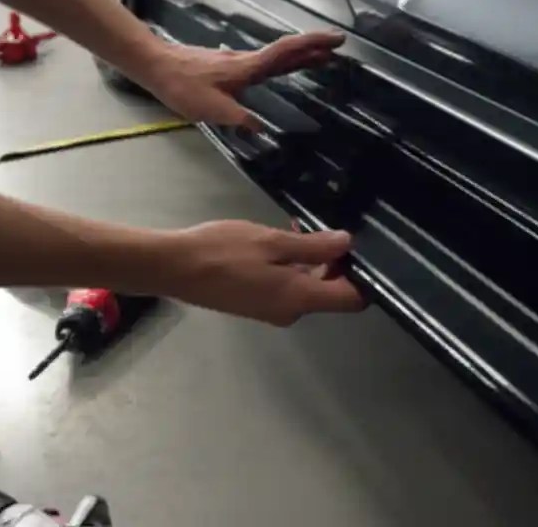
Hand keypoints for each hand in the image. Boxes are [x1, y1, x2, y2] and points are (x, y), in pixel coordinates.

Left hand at [141, 32, 343, 129]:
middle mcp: (247, 61)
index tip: (336, 41)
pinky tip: (280, 70)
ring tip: (319, 59)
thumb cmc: (184, 86)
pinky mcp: (229, 66)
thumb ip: (240, 119)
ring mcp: (238, 62)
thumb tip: (262, 129)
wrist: (157, 66)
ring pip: (275, 56)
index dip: (313, 46)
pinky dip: (282, 62)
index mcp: (248, 68)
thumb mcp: (213, 110)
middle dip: (314, 48)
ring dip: (299, 55)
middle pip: (286, 52)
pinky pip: (264, 62)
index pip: (287, 53)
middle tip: (338, 47)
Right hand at [149, 220, 364, 325]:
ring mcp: (272, 310)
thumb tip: (348, 244)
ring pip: (308, 286)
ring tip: (300, 226)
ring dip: (310, 259)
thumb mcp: (272, 241)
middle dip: (335, 262)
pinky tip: (281, 238)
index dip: (363, 277)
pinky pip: (287, 286)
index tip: (362, 250)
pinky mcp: (257, 303)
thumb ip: (313, 245)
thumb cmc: (223, 251)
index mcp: (299, 299)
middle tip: (328, 227)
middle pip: (331, 292)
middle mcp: (290, 312)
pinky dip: (291, 265)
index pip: (352, 300)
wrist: (174, 267)